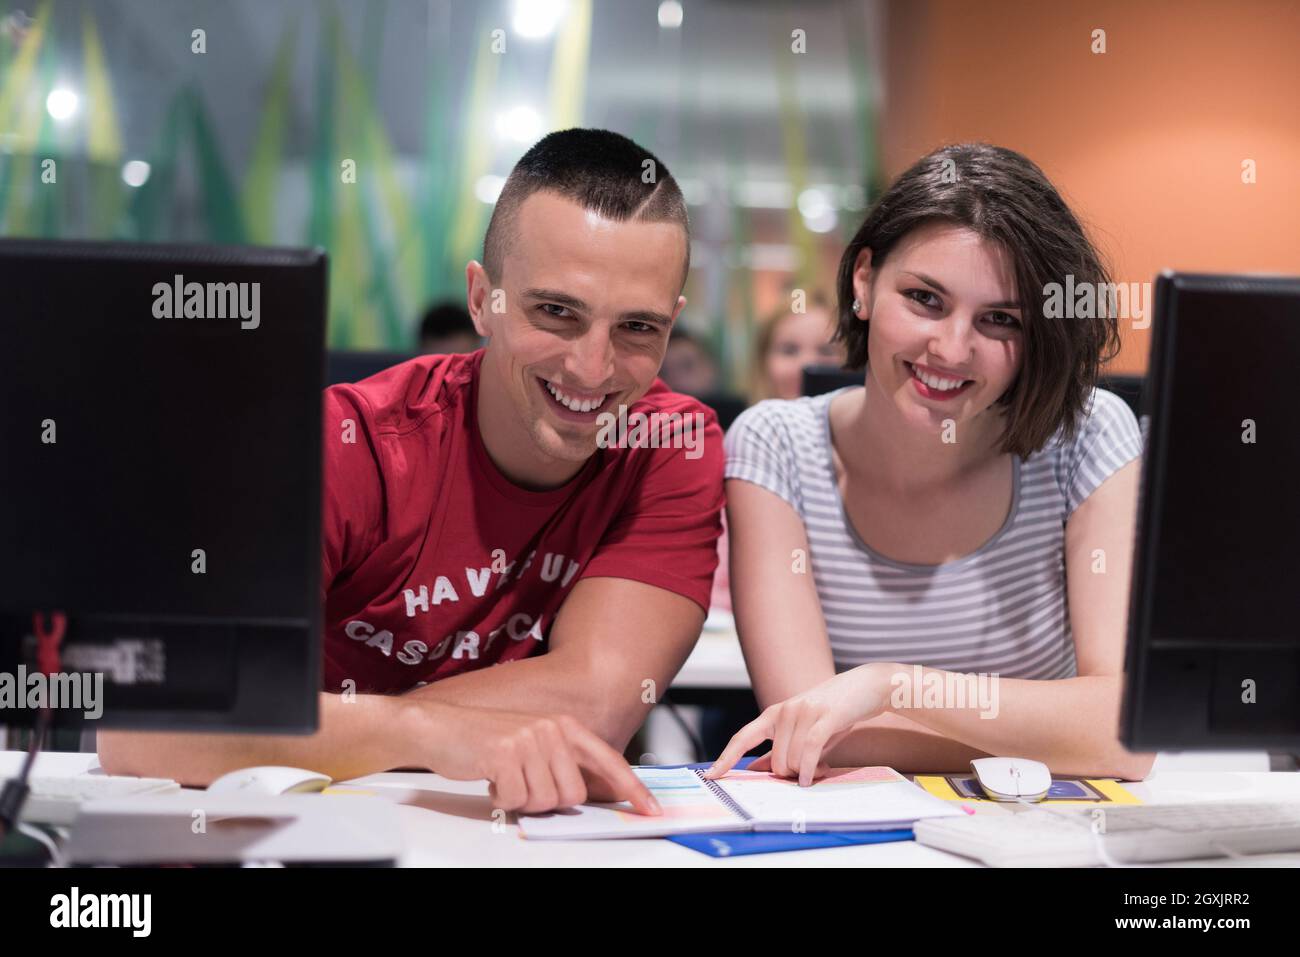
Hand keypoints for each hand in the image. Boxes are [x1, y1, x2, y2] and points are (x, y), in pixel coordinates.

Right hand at [416, 702, 661, 815]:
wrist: (439, 728)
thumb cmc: (484, 742)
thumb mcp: (533, 745)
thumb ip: (564, 765)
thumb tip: (595, 794)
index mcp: (564, 726)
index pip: (609, 761)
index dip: (632, 789)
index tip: (651, 810)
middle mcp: (552, 729)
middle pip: (573, 795)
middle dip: (547, 800)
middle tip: (524, 784)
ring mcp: (530, 739)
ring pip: (545, 801)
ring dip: (522, 800)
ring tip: (506, 778)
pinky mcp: (506, 752)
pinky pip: (516, 800)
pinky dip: (501, 798)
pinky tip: (491, 778)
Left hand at [704, 663, 895, 785]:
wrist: (865, 687)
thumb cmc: (832, 713)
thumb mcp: (802, 730)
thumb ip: (779, 749)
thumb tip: (755, 769)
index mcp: (774, 714)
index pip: (743, 737)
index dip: (725, 758)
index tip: (711, 775)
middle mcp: (784, 711)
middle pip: (776, 762)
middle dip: (792, 775)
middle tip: (811, 771)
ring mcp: (804, 712)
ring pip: (793, 760)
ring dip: (807, 772)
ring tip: (822, 765)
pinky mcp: (824, 717)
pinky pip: (809, 751)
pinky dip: (810, 770)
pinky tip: (814, 777)